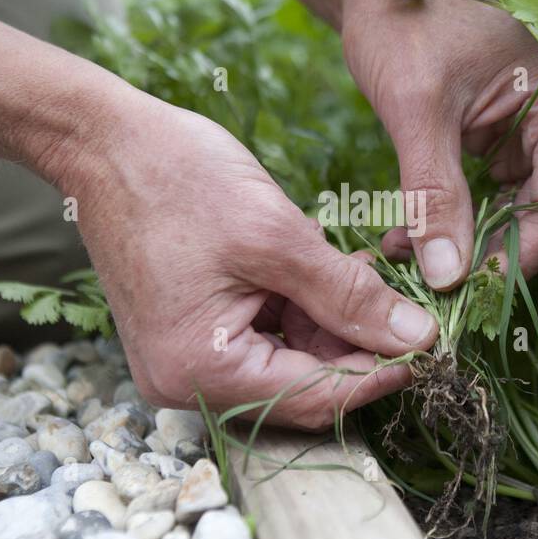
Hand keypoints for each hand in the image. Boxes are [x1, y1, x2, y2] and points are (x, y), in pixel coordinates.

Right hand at [55, 94, 437, 428]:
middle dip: (359, 343)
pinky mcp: (192, 332)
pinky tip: (332, 269)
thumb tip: (417, 338)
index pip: (314, 397)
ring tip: (372, 271)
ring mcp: (186, 359)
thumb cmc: (178, 179)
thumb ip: (348, 295)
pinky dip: (303, 307)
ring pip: (290, 358)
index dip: (381, 374)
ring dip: (335, 320)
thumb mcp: (277, 236)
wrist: (103, 141)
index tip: (434, 346)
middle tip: (412, 302)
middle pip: (303, 385)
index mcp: (202, 370)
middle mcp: (188, 381)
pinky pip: (264, 335)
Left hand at [341, 0, 537, 287]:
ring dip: (462, 242)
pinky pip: (479, 194)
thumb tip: (447, 276)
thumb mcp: (417, 108)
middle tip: (439, 287)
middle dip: (491, 253)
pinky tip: (404, 238)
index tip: (476, 283)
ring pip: (507, 209)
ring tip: (408, 262)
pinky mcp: (488, 136)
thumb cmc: (402, 19)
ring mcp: (521, 129)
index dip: (528, 248)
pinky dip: (445, 219)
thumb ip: (434, 194)